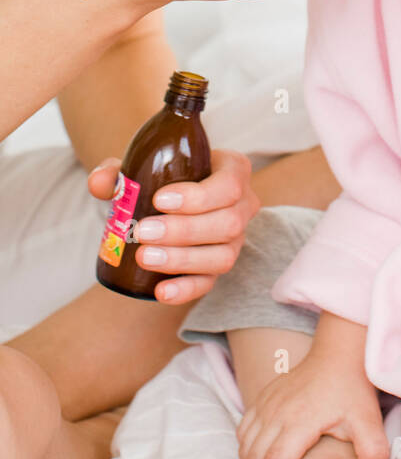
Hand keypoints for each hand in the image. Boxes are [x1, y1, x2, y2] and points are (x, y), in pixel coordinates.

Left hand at [88, 147, 259, 303]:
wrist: (166, 201)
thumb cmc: (161, 177)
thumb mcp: (142, 167)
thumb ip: (118, 172)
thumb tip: (99, 184)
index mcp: (233, 170)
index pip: (228, 185)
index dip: (198, 196)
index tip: (158, 200)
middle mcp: (243, 206)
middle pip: (228, 223)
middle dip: (184, 231)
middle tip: (142, 231)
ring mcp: (235, 240)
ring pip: (223, 257)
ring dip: (183, 260)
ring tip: (144, 258)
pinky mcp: (219, 266)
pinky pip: (210, 283)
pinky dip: (186, 289)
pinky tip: (161, 291)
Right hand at [236, 345, 389, 458]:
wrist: (338, 354)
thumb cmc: (352, 389)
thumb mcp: (368, 421)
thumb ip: (373, 453)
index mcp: (300, 421)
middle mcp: (276, 412)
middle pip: (253, 457)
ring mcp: (266, 404)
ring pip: (245, 444)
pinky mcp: (261, 398)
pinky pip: (244, 429)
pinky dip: (248, 445)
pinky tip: (264, 456)